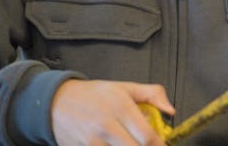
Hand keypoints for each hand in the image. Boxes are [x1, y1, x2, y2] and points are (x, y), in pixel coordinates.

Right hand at [51, 79, 174, 144]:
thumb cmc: (94, 94)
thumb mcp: (125, 87)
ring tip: (130, 141)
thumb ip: (152, 94)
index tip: (162, 144)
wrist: (57, 102)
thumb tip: (170, 110)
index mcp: (121, 108)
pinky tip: (116, 143)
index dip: (159, 145)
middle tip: (147, 144)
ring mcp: (93, 142)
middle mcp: (107, 126)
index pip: (147, 136)